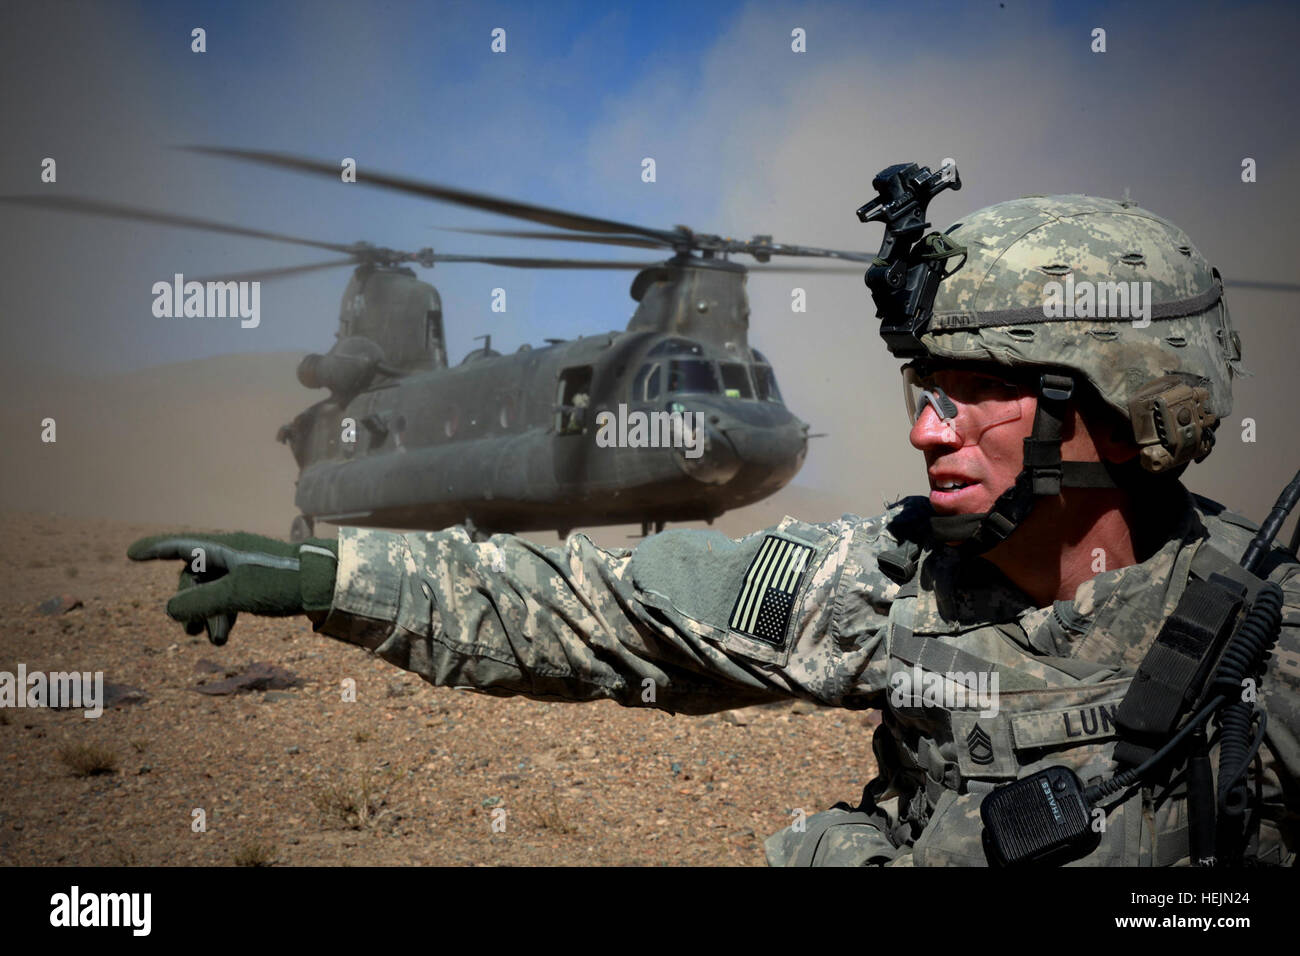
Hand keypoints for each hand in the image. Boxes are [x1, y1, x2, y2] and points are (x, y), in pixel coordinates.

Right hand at [127, 532, 335, 644]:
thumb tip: (169, 609)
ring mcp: (247, 567)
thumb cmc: (280, 582)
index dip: (154, 550)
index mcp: (224, 547)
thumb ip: (199, 602)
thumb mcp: (235, 594)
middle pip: (195, 577)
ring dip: (208, 616)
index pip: (180, 547)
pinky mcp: (260, 581)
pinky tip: (225, 636)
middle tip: (190, 632)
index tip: (130, 554)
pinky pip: (231, 596)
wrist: (327, 583)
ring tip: (216, 642)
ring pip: (213, 590)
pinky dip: (225, 614)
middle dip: (190, 604)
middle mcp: (233, 553)